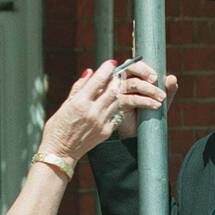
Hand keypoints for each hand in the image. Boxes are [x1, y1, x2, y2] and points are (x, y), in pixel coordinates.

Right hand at [37, 59, 174, 162]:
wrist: (60, 151)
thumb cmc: (58, 126)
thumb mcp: (66, 103)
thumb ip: (80, 87)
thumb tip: (91, 72)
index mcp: (80, 102)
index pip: (98, 80)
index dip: (107, 70)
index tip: (113, 63)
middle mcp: (92, 111)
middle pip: (115, 90)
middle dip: (126, 80)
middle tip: (138, 74)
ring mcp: (100, 122)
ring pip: (122, 103)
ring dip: (139, 97)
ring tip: (155, 95)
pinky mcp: (106, 132)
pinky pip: (118, 116)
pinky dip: (125, 108)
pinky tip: (140, 105)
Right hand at [105, 60, 178, 139]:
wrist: (139, 134)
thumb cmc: (148, 113)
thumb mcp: (160, 99)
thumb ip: (167, 89)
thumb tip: (172, 78)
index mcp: (130, 75)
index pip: (133, 64)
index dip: (144, 67)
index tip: (156, 76)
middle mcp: (122, 81)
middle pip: (129, 68)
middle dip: (143, 72)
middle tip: (155, 79)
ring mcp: (118, 92)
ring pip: (132, 84)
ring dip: (150, 90)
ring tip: (162, 98)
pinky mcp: (118, 104)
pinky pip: (131, 99)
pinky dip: (145, 101)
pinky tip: (155, 105)